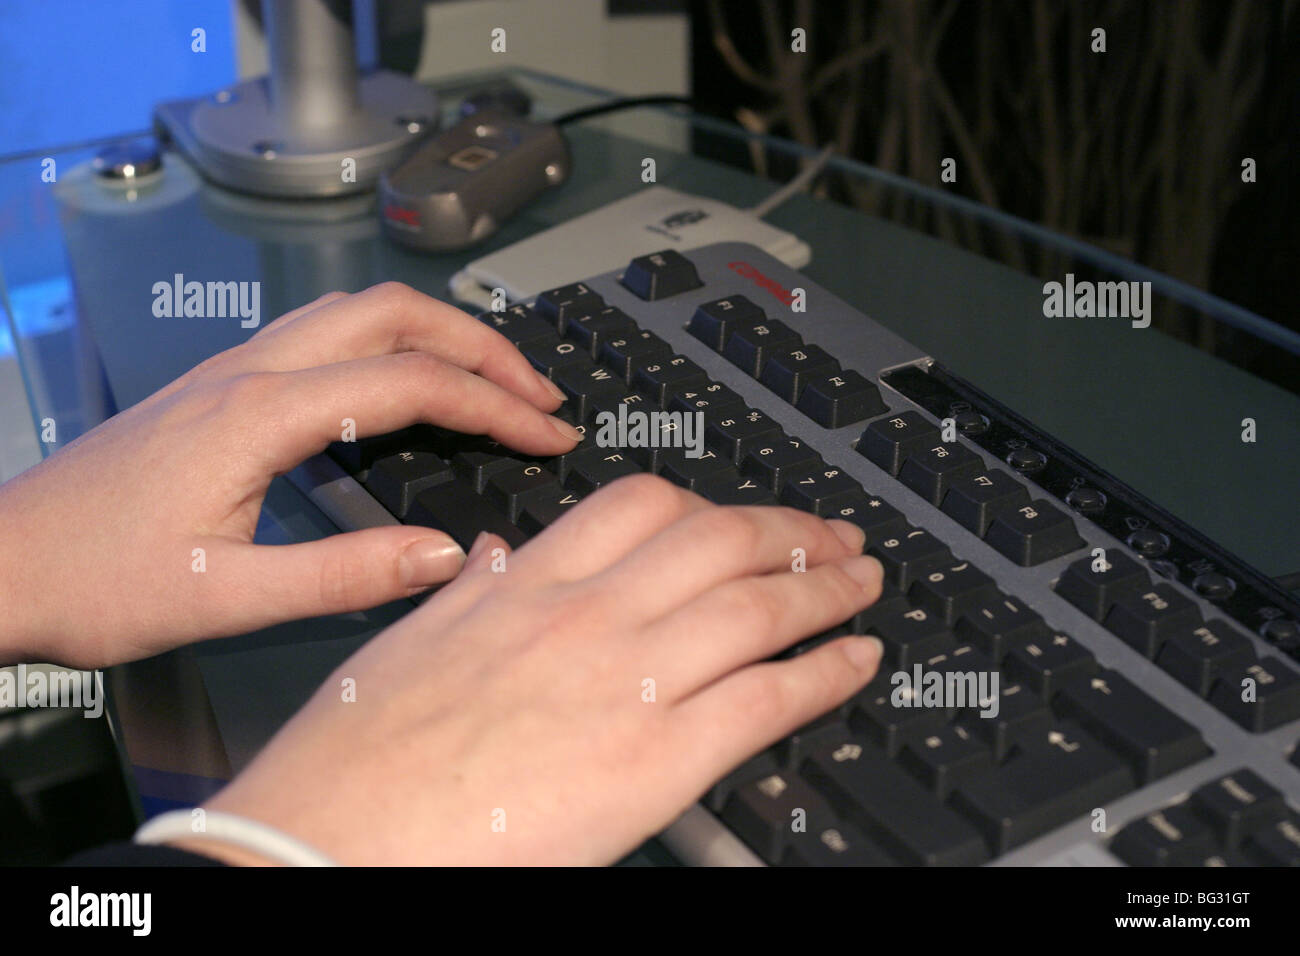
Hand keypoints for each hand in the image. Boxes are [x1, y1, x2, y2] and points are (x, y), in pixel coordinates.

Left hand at [0, 284, 580, 667]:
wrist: (3, 562)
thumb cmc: (94, 579)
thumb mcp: (226, 597)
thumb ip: (343, 576)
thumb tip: (446, 557)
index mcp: (259, 415)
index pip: (412, 382)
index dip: (495, 405)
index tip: (548, 434)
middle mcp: (249, 373)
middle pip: (394, 314)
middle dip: (482, 345)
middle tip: (539, 393)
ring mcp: (232, 370)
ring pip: (359, 311)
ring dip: (438, 333)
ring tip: (492, 378)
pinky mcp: (221, 386)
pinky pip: (327, 332)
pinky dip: (392, 342)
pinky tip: (405, 382)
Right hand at [193, 476, 884, 864]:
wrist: (329, 847)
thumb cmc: (352, 764)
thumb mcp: (405, 647)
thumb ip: (468, 594)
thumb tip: (498, 557)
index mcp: (523, 588)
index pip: (640, 508)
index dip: (709, 505)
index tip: (737, 515)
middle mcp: (584, 619)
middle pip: (718, 542)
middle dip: (790, 531)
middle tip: (831, 536)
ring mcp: (626, 682)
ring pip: (757, 605)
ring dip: (826, 587)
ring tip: (862, 582)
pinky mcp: (657, 760)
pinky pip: (768, 696)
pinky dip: (825, 670)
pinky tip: (855, 660)